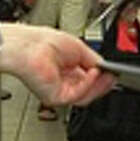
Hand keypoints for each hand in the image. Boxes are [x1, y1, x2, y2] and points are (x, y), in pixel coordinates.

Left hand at [0, 24, 114, 106]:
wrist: (27, 46)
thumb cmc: (42, 43)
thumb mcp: (78, 48)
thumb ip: (93, 60)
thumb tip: (104, 67)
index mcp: (67, 70)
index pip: (89, 80)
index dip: (101, 78)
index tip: (112, 73)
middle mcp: (63, 82)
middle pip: (89, 90)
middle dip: (103, 84)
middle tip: (112, 76)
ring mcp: (59, 91)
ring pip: (86, 96)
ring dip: (98, 85)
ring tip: (104, 74)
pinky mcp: (56, 97)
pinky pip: (78, 94)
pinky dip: (89, 84)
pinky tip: (93, 73)